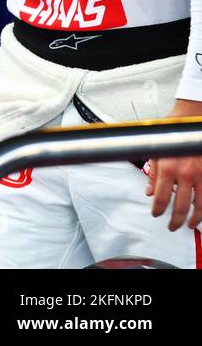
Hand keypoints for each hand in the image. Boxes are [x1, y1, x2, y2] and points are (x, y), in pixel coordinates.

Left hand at [145, 98, 201, 229]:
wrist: (191, 119)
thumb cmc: (171, 133)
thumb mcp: (155, 151)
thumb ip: (152, 174)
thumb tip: (149, 192)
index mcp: (167, 168)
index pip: (161, 197)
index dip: (159, 210)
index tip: (157, 215)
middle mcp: (185, 173)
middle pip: (181, 206)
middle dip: (176, 220)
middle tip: (173, 226)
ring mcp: (201, 174)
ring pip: (200, 205)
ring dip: (195, 218)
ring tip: (191, 224)